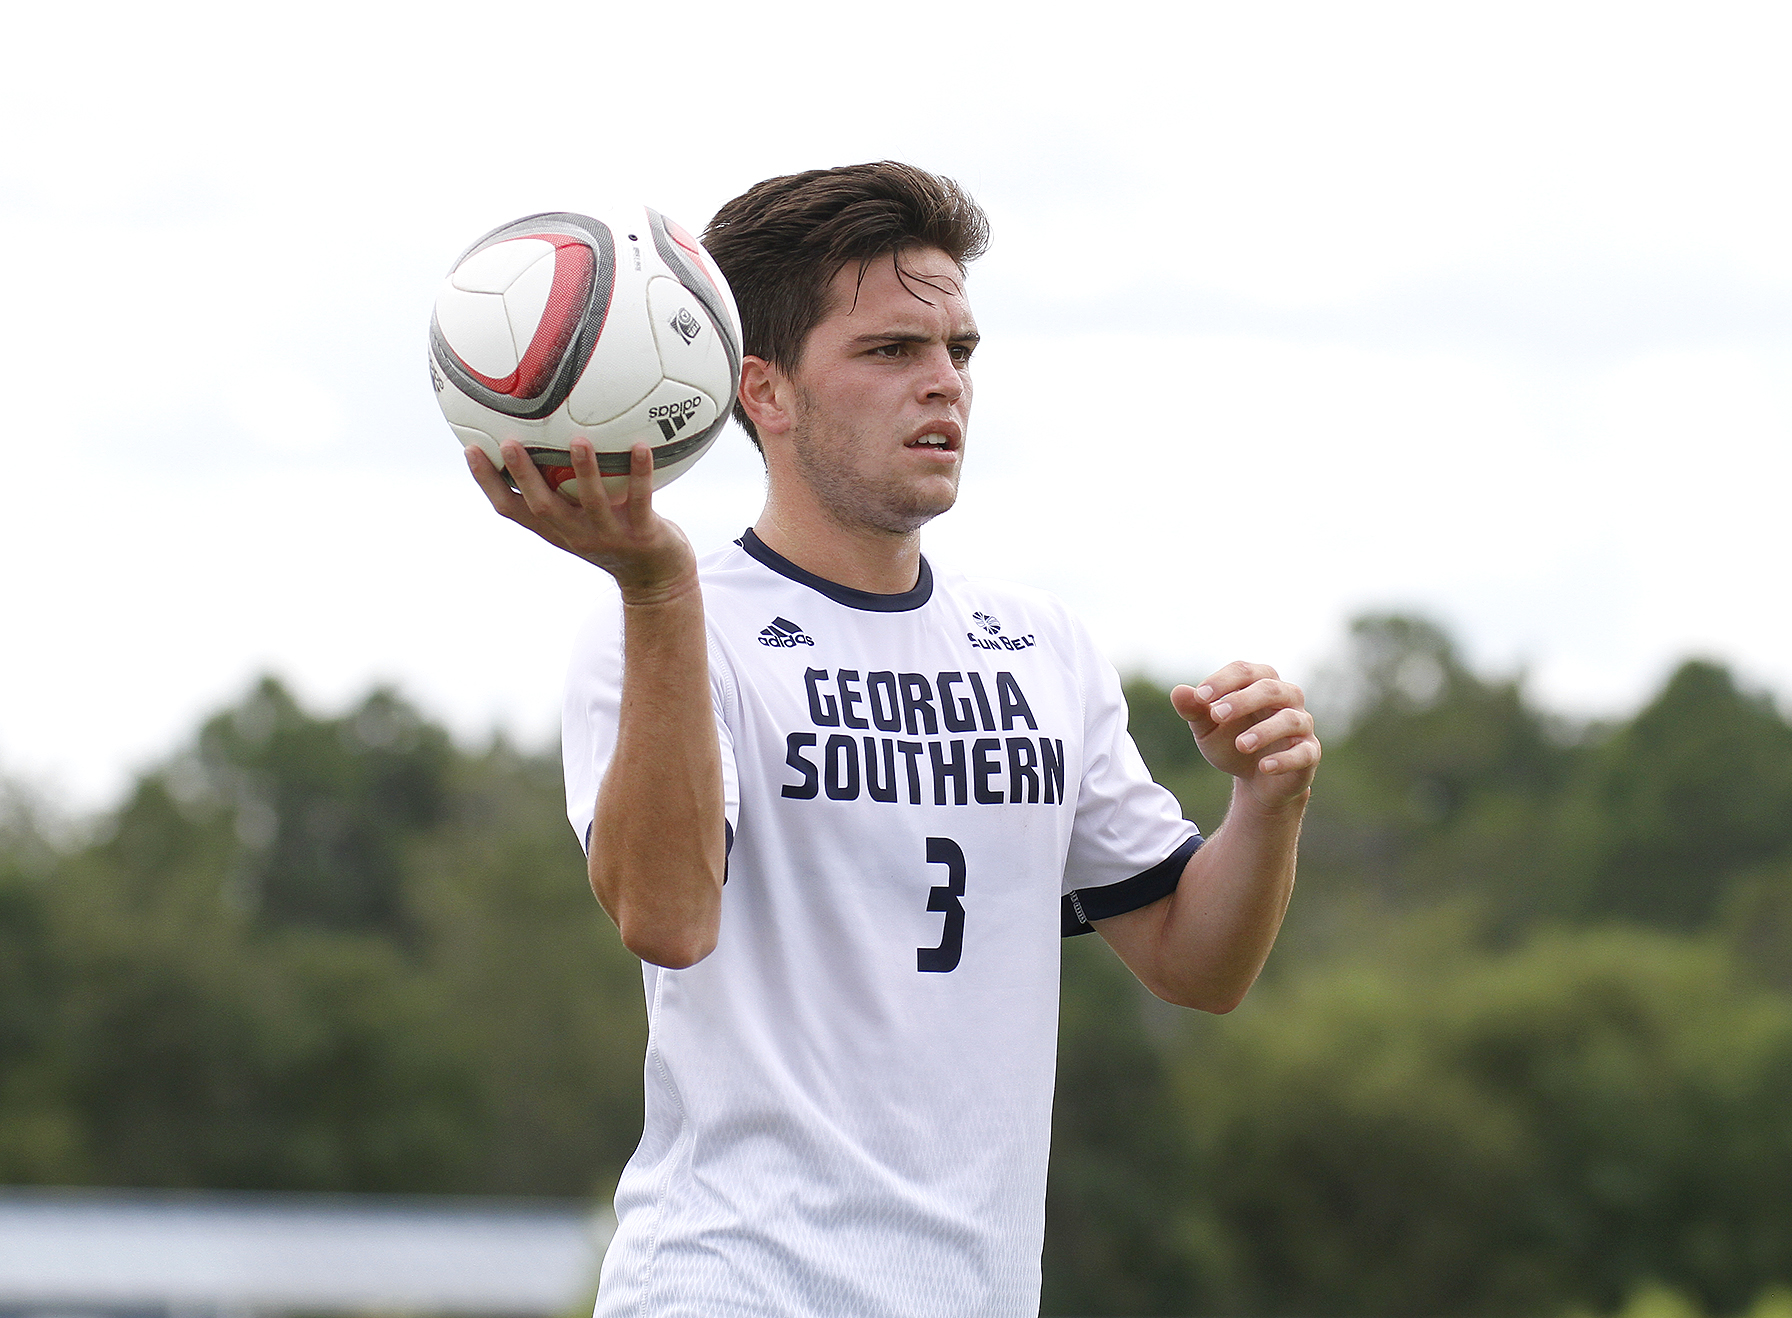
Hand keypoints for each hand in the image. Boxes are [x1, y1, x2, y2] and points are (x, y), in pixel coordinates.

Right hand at [466, 438, 695, 600]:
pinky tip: (641, 446)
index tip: (471, 448)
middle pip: (542, 507)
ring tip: (579, 441)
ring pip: (591, 503)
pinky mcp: (642, 535)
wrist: (658, 580)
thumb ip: (566, 487)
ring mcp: (609, 536)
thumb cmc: (618, 537)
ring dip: (584, 472)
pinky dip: (640, 473)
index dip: (488, 482)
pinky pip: (641, 499)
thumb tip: (554, 434)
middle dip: (524, 476)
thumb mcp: (585, 517)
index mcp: (556, 529)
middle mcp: (576, 534)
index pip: (511, 508)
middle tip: (509, 443)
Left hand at [1172, 662, 1319, 809]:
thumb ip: (1194, 711)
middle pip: (1269, 688)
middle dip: (1242, 700)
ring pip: (1289, 719)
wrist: (1255, 780)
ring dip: (1264, 730)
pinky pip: (1304, 752)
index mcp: (1259, 683)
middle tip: (1216, 715)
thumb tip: (1177, 692)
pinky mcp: (1310, 753)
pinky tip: (1264, 766)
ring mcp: (1301, 725)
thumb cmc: (1232, 744)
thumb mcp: (1208, 729)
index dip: (1222, 681)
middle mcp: (1286, 698)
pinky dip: (1285, 759)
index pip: (1244, 671)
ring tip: (1241, 744)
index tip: (1200, 696)